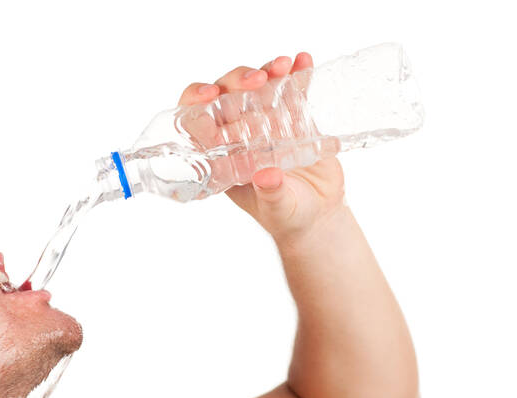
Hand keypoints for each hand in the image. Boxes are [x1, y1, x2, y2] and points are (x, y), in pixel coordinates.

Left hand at [177, 51, 346, 244]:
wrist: (320, 214)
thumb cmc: (288, 217)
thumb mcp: (277, 209)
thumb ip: (271, 194)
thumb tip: (266, 177)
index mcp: (223, 154)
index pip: (199, 121)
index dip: (197, 102)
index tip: (209, 94)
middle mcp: (240, 133)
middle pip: (228, 95)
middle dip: (237, 81)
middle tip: (256, 81)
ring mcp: (268, 122)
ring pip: (259, 86)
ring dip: (268, 70)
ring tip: (283, 66)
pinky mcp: (296, 117)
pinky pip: (294, 90)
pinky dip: (299, 73)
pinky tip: (304, 61)